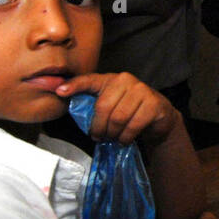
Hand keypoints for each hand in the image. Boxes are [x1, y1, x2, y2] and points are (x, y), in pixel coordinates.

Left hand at [55, 71, 178, 146]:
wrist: (159, 117)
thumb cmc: (129, 112)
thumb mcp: (109, 107)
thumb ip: (91, 106)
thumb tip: (66, 103)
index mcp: (110, 79)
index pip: (89, 80)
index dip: (74, 85)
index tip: (60, 91)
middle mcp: (125, 80)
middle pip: (103, 107)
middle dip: (98, 127)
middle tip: (99, 137)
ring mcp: (141, 90)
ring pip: (118, 118)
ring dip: (113, 134)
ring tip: (113, 138)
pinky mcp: (153, 103)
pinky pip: (133, 125)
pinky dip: (126, 137)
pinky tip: (125, 139)